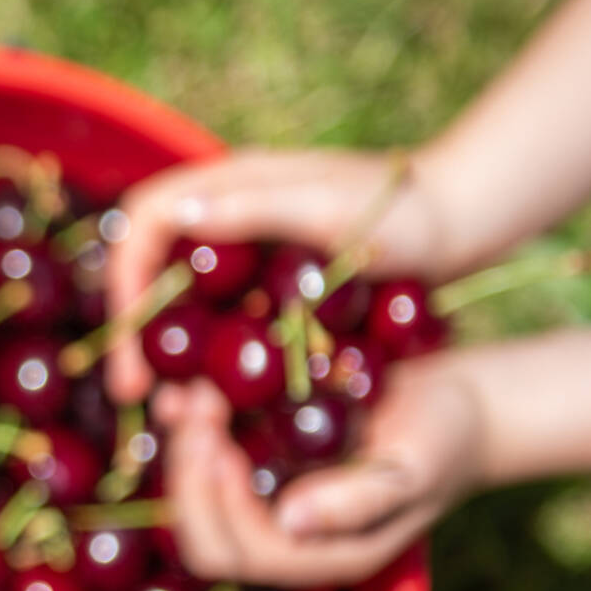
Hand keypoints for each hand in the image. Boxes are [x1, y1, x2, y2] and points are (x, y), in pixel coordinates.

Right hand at [104, 149, 451, 403]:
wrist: (466, 221)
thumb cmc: (406, 211)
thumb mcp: (329, 209)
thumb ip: (255, 209)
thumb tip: (178, 219)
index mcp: (230, 182)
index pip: (143, 222)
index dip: (124, 280)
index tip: (131, 342)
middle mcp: (228, 214)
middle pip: (150, 267)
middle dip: (134, 331)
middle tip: (134, 392)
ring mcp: (248, 250)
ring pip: (181, 301)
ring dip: (166, 354)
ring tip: (171, 408)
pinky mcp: (270, 283)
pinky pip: (219, 320)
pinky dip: (206, 358)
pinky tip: (214, 401)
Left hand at [153, 358, 482, 587]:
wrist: (456, 402)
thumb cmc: (445, 436)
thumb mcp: (414, 468)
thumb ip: (358, 501)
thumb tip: (290, 522)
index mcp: (325, 555)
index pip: (245, 554)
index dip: (217, 503)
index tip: (216, 440)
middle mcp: (287, 539)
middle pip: (206, 536)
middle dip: (188, 475)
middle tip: (194, 406)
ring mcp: (267, 504)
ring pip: (195, 499)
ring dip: (181, 448)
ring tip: (186, 392)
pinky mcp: (257, 466)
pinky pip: (204, 461)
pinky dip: (188, 430)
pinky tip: (184, 388)